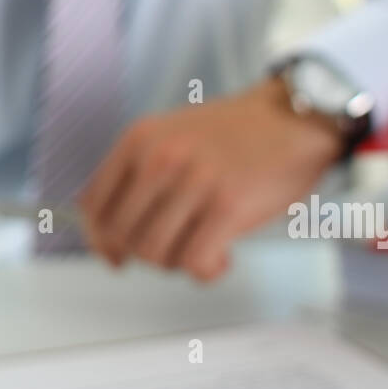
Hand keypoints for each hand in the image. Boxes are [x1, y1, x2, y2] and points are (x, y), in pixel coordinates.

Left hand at [77, 77, 342, 281]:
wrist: (295, 117)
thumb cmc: (235, 135)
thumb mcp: (171, 137)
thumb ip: (137, 177)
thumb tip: (108, 239)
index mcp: (139, 139)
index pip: (92, 204)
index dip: (100, 239)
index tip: (114, 255)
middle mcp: (160, 157)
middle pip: (122, 236)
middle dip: (145, 253)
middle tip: (176, 247)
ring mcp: (193, 181)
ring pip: (155, 253)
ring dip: (178, 262)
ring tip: (203, 246)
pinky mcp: (227, 205)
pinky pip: (195, 262)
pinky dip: (207, 271)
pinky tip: (224, 256)